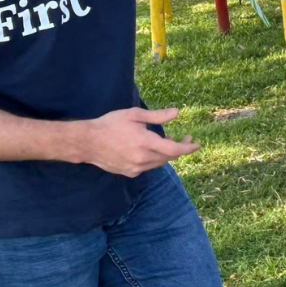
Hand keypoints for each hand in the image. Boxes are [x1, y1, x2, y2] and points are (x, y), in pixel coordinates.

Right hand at [78, 107, 199, 177]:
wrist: (88, 142)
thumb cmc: (111, 123)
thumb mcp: (135, 115)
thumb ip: (157, 116)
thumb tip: (176, 113)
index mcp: (145, 143)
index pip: (174, 149)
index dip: (188, 147)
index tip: (197, 144)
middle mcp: (142, 159)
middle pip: (169, 157)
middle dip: (180, 148)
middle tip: (186, 137)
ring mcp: (135, 168)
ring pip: (159, 163)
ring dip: (167, 153)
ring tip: (166, 139)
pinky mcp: (129, 173)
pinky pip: (149, 167)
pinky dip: (155, 158)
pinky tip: (151, 149)